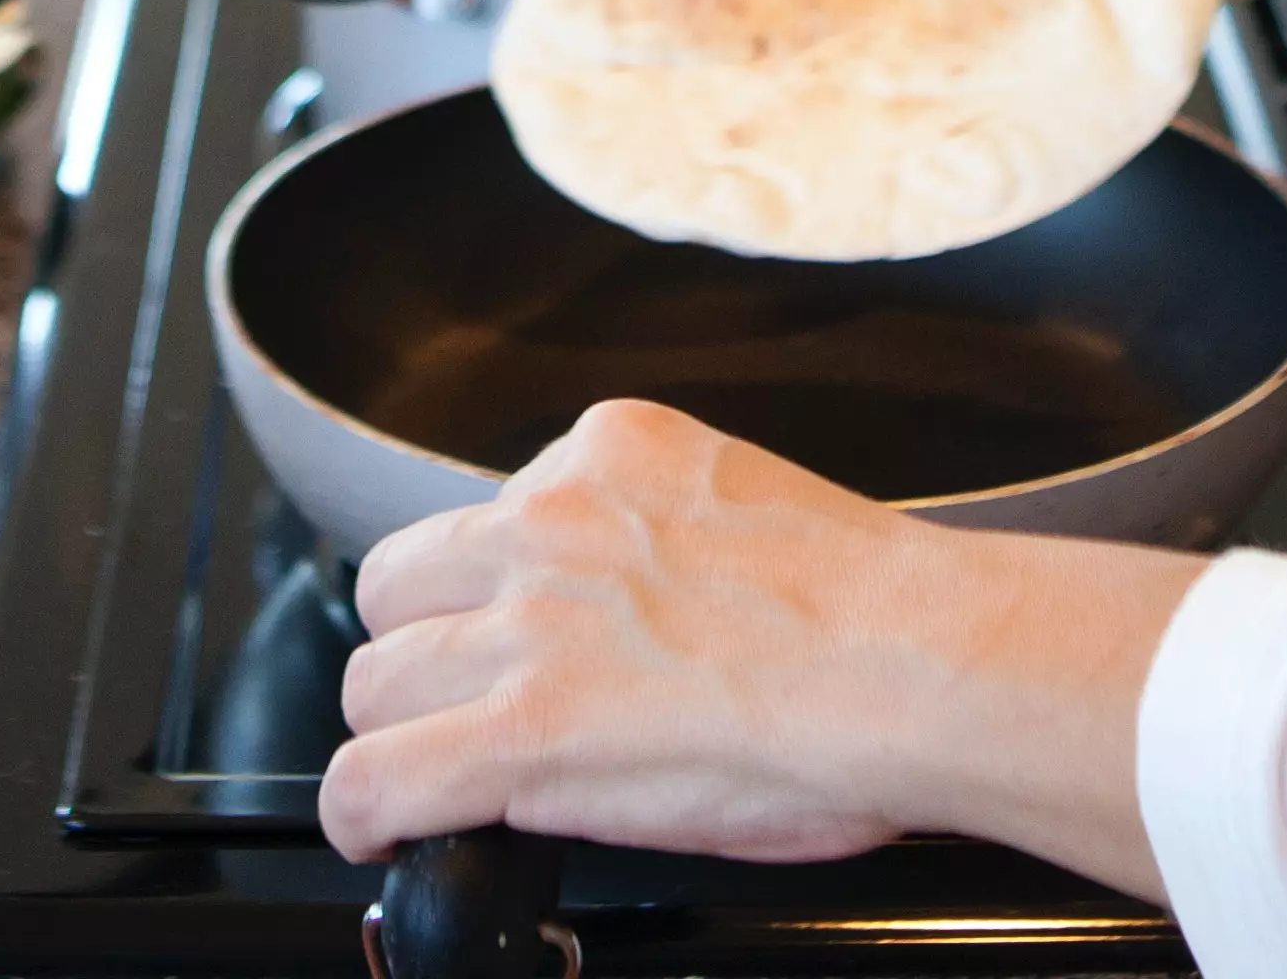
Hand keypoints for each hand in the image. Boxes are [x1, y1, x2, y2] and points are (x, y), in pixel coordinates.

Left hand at [327, 399, 1203, 895]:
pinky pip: (377, 777)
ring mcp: (529, 624)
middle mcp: (552, 521)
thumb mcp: (742, 510)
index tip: (515, 638)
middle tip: (479, 707)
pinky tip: (385, 833)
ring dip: (405, 733)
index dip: (488, 598)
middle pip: (398, 588)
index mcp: (612, 453)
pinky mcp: (522, 728)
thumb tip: (621, 614)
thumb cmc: (882, 616)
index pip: (484, 518)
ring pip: (375, 681)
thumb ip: (651, 537)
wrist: (920, 666)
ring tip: (442, 775)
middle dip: (429, 655)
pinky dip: (366, 816)